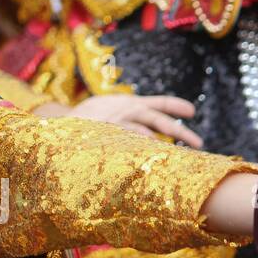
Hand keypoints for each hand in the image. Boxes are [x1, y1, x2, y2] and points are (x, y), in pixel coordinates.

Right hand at [67, 94, 203, 147]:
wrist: (58, 124)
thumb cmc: (87, 118)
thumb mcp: (109, 109)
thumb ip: (130, 116)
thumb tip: (152, 130)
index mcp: (128, 102)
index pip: (157, 102)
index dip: (174, 106)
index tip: (191, 111)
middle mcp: (125, 109)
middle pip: (158, 118)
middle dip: (180, 131)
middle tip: (199, 143)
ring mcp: (116, 121)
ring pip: (146, 130)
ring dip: (164, 141)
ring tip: (181, 155)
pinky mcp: (107, 132)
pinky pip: (129, 140)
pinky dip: (142, 147)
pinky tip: (152, 155)